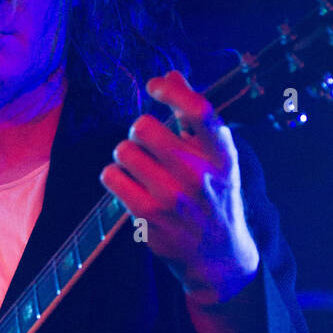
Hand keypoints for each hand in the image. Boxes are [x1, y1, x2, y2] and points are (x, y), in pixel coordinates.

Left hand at [100, 70, 259, 303]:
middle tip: (147, 147)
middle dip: (139, 132)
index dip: (170, 89)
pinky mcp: (147, 216)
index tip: (155, 86)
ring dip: (125, 155)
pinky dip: (114, 177)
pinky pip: (112, 178)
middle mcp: (198, 174)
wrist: (218, 258)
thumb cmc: (215, 199)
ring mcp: (171, 197)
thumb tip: (171, 75)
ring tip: (138, 169)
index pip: (197, 109)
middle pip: (144, 126)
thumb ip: (194, 118)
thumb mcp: (217, 159)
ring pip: (123, 150)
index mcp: (221, 155)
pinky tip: (126, 185)